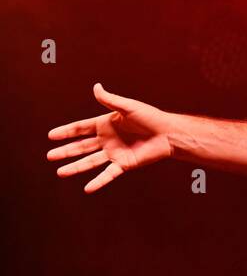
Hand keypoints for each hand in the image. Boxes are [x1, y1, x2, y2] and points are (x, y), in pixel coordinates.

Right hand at [47, 83, 173, 192]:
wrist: (168, 133)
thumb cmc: (151, 117)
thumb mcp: (128, 107)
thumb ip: (110, 100)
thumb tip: (96, 86)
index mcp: (106, 124)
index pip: (81, 129)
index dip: (66, 132)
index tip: (50, 136)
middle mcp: (107, 140)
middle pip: (81, 147)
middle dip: (66, 151)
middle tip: (49, 156)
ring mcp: (114, 153)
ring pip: (90, 162)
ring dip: (75, 167)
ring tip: (60, 173)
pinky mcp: (124, 164)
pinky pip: (108, 174)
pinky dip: (98, 182)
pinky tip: (87, 189)